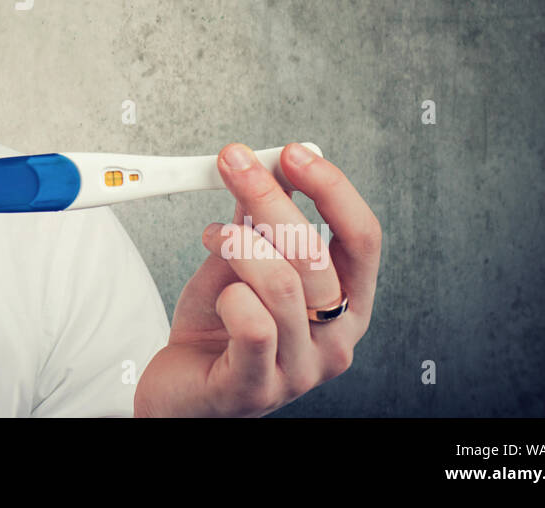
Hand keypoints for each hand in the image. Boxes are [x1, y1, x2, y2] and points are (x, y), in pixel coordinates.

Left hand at [134, 142, 380, 416]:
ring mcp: (300, 370)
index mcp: (347, 305)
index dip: (333, 189)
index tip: (294, 153)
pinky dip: (229, 295)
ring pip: (282, 285)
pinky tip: (219, 295)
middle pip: (316, 254)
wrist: (181, 391)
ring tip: (213, 233)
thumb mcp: (244, 264)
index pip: (362, 238)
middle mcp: (335, 340)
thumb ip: (260, 224)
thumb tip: (267, 166)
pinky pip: (252, 325)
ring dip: (239, 243)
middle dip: (270, 197)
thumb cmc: (218, 327)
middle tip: (232, 162)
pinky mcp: (256, 389)